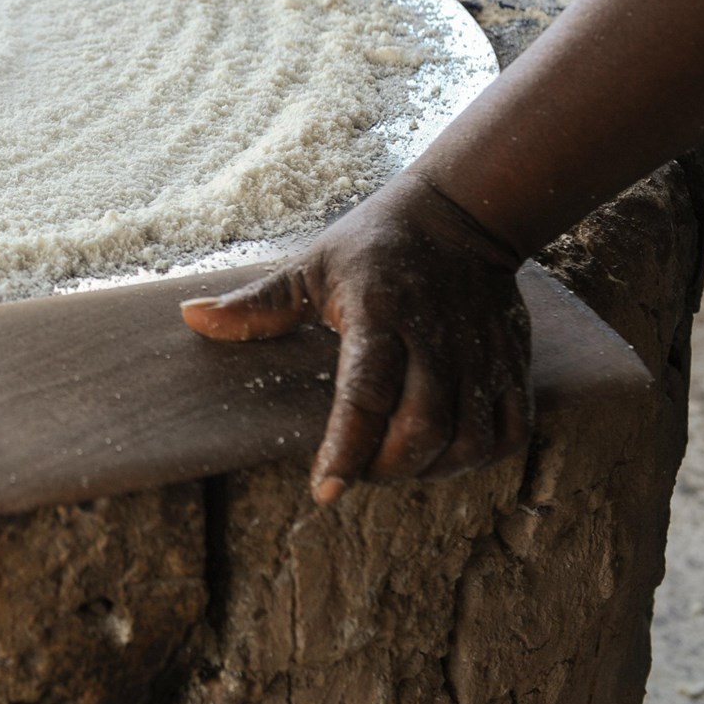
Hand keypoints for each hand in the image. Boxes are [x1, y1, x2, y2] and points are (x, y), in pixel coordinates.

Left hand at [180, 172, 531, 503]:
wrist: (463, 214)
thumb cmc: (374, 245)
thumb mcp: (311, 266)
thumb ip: (258, 305)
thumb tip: (191, 320)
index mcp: (379, 311)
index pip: (366, 391)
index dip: (347, 447)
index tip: (325, 489)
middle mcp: (435, 335)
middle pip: (423, 426)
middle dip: (388, 467)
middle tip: (359, 473)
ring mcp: (480, 351)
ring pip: (469, 437)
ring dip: (432, 469)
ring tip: (397, 465)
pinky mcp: (512, 361)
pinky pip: (510, 430)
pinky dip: (480, 457)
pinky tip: (446, 455)